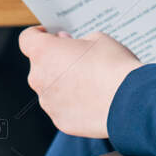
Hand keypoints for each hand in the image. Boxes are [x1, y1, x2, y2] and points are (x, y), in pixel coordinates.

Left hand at [17, 27, 141, 138]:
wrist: (129, 101)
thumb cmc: (113, 65)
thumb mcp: (97, 38)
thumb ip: (76, 41)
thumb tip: (68, 45)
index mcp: (44, 52)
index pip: (27, 39)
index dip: (37, 34)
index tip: (49, 35)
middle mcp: (39, 78)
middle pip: (39, 65)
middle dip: (55, 60)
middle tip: (77, 58)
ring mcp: (48, 102)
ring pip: (50, 88)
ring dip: (62, 83)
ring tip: (90, 81)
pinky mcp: (60, 121)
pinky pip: (61, 107)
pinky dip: (71, 103)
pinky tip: (92, 99)